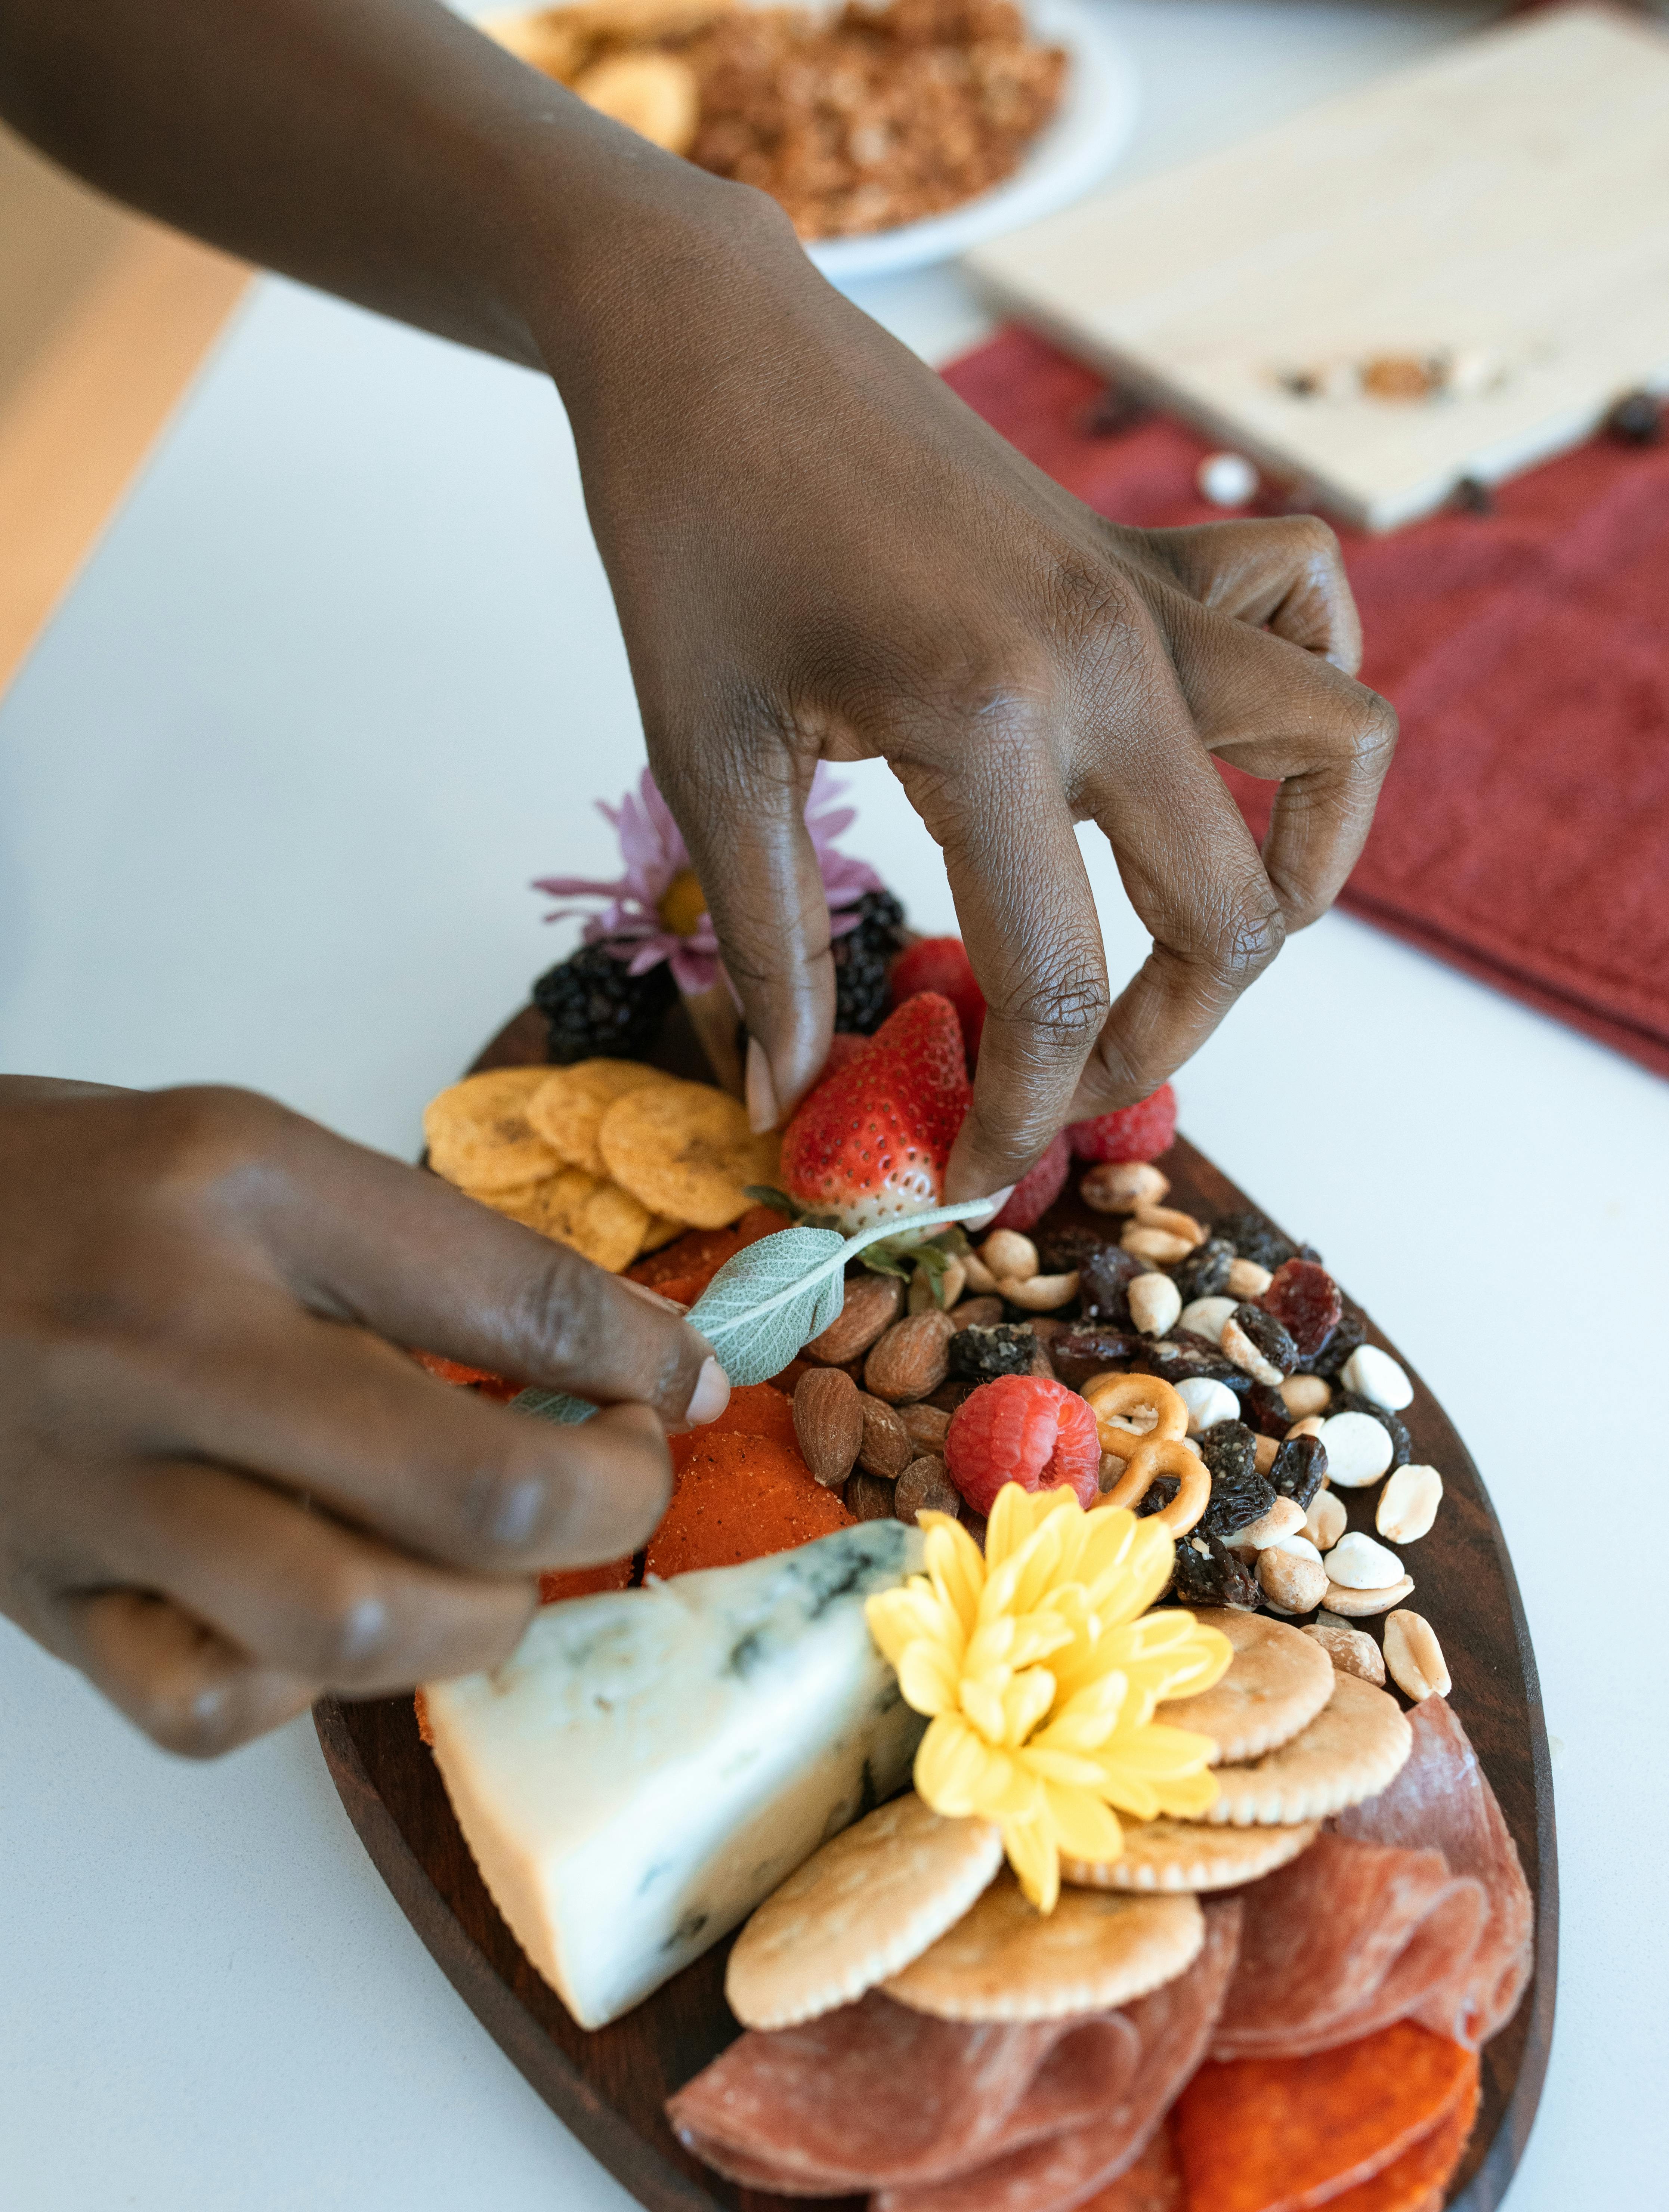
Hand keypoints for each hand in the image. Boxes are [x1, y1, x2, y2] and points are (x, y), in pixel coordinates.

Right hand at [0, 1079, 726, 1754]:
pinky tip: (321, 1621)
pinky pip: (215, 1706)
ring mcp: (97, 1484)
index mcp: (240, 1187)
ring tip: (490, 1572)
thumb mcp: (250, 1156)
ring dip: (477, 1620)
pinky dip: (304, 1689)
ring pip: (356, 1625)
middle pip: (470, 1487)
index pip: (516, 1298)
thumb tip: (620, 1359)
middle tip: (617, 1482)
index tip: (684, 1383)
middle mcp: (168, 1336)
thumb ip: (426, 1257)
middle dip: (603, 1506)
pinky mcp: (47, 1600)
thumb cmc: (67, 1194)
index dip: (646, 1359)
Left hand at [549, 189, 1396, 1192]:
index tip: (964, 1177)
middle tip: (1062, 1080)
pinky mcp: (1149, 550)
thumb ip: (770, 948)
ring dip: (1287, 875)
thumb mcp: (707, 758)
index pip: (1059, 986)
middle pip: (1235, 911)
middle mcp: (1109, 660)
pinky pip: (1307, 614)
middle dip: (1163, 1040)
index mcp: (989, 722)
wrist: (708, 339)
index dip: (1019, 1118)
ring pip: (1334, 753)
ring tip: (1188, 936)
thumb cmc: (688, 537)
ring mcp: (1149, 595)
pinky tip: (1212, 757)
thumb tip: (791, 1112)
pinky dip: (1301, 695)